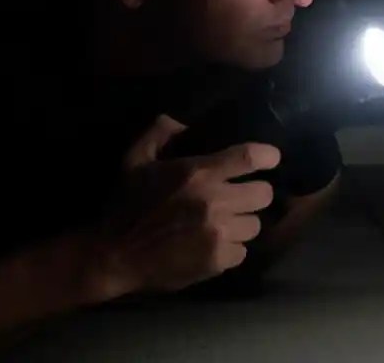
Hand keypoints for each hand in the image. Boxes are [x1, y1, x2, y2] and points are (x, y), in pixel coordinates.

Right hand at [92, 115, 280, 296]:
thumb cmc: (126, 206)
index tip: (271, 160)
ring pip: (255, 224)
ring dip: (242, 223)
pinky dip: (231, 249)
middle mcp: (214, 201)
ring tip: (224, 224)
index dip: (268, 156)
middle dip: (253, 194)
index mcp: (198, 173)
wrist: (112, 257)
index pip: (250, 157)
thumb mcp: (135, 160)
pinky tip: (214, 246)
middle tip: (239, 198)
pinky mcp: (217, 261)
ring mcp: (218, 233)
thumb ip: (159, 134)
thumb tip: (184, 123)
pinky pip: (243, 251)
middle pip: (264, 193)